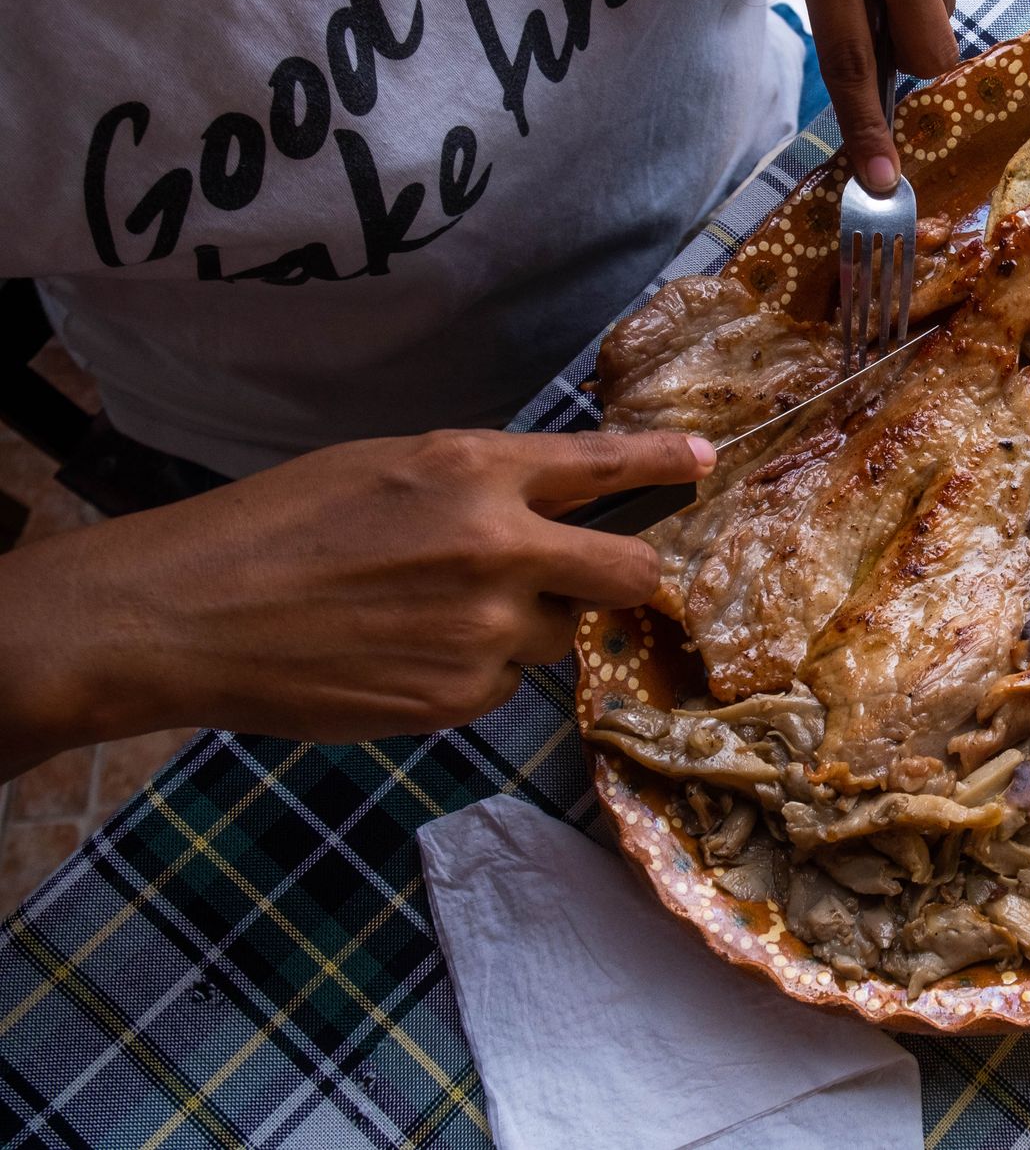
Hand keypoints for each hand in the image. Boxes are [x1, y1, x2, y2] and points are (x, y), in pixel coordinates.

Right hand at [0, 429, 713, 779]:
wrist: (190, 614)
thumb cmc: (276, 526)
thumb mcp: (387, 469)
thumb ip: (479, 483)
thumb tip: (552, 505)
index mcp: (474, 470)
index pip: (604, 464)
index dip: (663, 464)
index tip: (704, 464)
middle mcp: (499, 547)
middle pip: (632, 572)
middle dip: (625, 576)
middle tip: (596, 577)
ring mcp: (485, 630)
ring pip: (561, 634)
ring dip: (528, 625)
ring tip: (434, 613)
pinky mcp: (460, 698)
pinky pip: (504, 684)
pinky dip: (474, 672)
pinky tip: (404, 654)